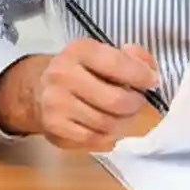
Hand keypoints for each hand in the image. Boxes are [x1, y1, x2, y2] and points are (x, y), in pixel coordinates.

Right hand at [0, 39, 158, 149]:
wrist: (37, 90)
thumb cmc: (79, 70)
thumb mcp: (101, 53)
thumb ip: (131, 57)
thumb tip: (149, 70)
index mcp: (79, 50)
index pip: (117, 64)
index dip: (141, 76)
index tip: (152, 82)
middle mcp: (64, 75)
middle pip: (116, 101)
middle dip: (135, 105)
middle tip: (136, 103)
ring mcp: (57, 103)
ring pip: (108, 123)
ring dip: (123, 123)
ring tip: (123, 116)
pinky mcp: (54, 127)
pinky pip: (94, 139)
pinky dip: (107, 137)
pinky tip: (107, 128)